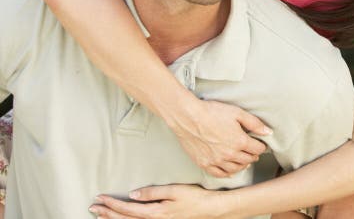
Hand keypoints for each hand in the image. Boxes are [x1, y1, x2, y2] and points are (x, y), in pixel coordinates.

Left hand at [89, 184, 228, 218]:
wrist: (208, 210)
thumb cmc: (194, 198)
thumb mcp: (174, 191)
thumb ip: (152, 192)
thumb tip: (133, 194)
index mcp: (154, 212)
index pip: (127, 208)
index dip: (112, 203)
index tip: (100, 197)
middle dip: (107, 213)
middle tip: (92, 207)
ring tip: (99, 215)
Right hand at [168, 99, 270, 177]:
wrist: (188, 117)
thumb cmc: (212, 112)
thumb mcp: (237, 113)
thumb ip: (255, 124)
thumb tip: (268, 132)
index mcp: (240, 142)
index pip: (258, 149)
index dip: (261, 146)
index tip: (260, 144)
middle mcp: (230, 154)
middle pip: (248, 160)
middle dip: (253, 155)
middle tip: (253, 152)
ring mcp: (216, 161)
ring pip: (235, 169)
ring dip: (242, 165)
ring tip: (244, 161)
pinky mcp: (204, 164)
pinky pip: (219, 174)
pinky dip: (227, 173)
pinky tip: (230, 170)